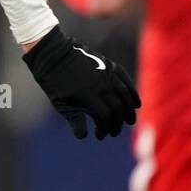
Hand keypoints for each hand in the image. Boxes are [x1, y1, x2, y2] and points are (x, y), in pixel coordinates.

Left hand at [23, 25, 139, 139]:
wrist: (54, 54)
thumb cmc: (55, 83)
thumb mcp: (60, 103)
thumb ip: (74, 119)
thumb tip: (83, 136)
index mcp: (86, 95)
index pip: (104, 116)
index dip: (105, 128)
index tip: (100, 136)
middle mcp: (100, 84)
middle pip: (117, 108)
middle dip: (117, 123)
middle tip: (114, 132)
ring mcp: (106, 73)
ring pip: (124, 94)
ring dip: (129, 110)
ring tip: (129, 121)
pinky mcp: (110, 65)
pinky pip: (126, 80)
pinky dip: (132, 92)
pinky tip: (136, 103)